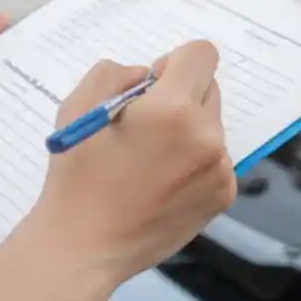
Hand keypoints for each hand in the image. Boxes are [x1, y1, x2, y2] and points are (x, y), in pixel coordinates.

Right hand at [29, 40, 235, 285]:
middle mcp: (208, 136)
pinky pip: (216, 159)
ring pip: (212, 126)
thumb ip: (116, 73)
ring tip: (150, 163)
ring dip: (189, 132)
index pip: (202, 54)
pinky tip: (163, 185)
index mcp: (173, 109)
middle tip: (144, 129)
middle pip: (209, 89)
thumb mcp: (77, 107)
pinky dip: (195, 163)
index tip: (151, 90)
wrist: (84, 246)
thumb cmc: (76, 177)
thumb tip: (148, 75)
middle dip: (180, 98)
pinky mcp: (224, 195)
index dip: (173, 64)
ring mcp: (221, 169)